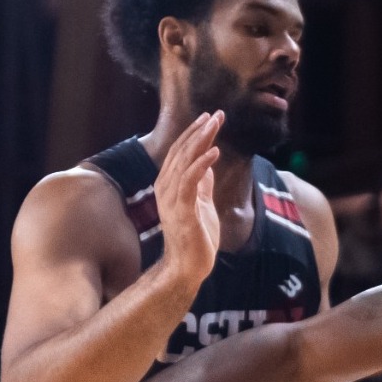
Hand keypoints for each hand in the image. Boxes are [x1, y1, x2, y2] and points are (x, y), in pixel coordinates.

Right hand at [156, 111, 222, 283]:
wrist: (188, 267)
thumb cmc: (195, 238)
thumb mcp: (202, 203)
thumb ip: (202, 184)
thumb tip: (208, 164)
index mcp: (169, 185)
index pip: (180, 152)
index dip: (194, 133)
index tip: (210, 117)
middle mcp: (165, 187)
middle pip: (181, 151)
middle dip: (199, 130)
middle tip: (216, 114)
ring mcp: (171, 198)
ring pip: (185, 161)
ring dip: (201, 140)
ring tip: (216, 124)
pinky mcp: (181, 210)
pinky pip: (190, 181)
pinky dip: (202, 164)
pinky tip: (215, 151)